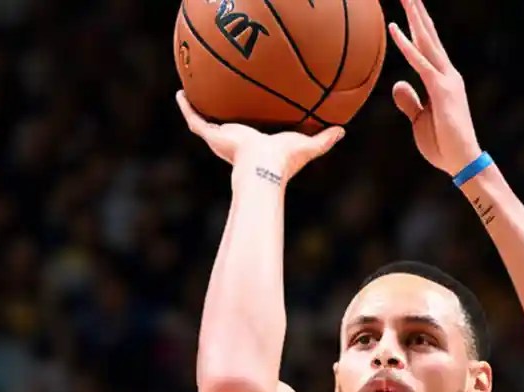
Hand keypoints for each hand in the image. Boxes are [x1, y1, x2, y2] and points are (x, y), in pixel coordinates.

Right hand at [176, 92, 344, 181]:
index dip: (246, 124)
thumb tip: (343, 130)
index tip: (246, 111)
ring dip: (197, 109)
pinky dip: (186, 107)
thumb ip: (324, 139)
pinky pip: (194, 118)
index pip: (248, 133)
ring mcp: (221, 139)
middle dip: (219, 117)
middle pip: (223, 128)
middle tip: (216, 99)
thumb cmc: (285, 159)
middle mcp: (235, 142)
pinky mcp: (211, 135)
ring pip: (204, 122)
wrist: (265, 165)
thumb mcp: (308, 144)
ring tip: (190, 93)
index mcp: (254, 145)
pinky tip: (180, 93)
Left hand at [388, 0, 482, 175]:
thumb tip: (398, 83)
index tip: (408, 6)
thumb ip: (409, 100)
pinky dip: (406, 45)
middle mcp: (447, 74)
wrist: (462, 161)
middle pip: (429, 35)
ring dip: (414, 16)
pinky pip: (420, 63)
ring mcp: (446, 80)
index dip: (417, 25)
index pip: (427, 46)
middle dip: (417, 11)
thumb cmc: (443, 144)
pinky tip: (395, 28)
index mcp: (443, 79)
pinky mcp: (441, 90)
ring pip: (427, 40)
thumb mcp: (419, 119)